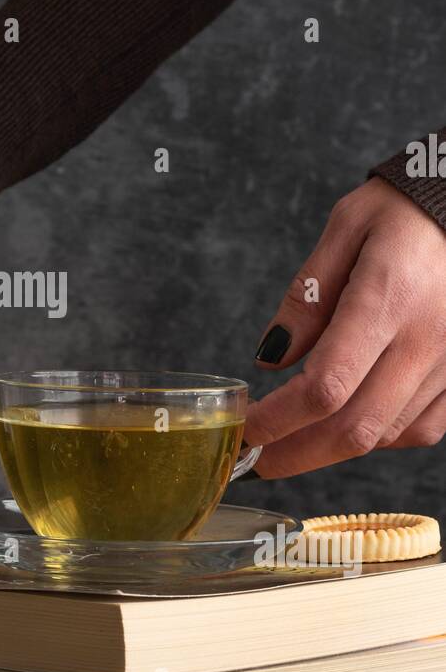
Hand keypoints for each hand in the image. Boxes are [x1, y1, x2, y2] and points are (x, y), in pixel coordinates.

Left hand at [244, 177, 445, 477]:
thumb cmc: (406, 213)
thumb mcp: (346, 227)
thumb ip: (307, 296)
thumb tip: (271, 359)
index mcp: (388, 298)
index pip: (326, 386)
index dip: (280, 420)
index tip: (247, 429)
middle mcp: (425, 339)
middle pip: (354, 427)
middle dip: (296, 454)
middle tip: (257, 458)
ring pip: (384, 434)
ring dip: (331, 447)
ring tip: (293, 438)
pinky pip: (420, 429)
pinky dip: (378, 436)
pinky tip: (348, 421)